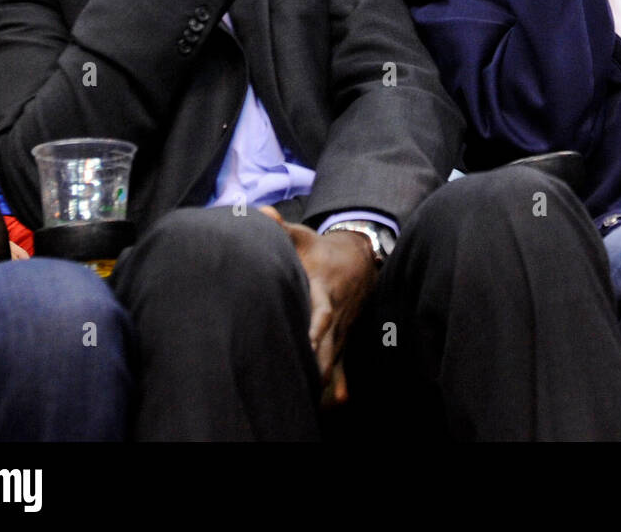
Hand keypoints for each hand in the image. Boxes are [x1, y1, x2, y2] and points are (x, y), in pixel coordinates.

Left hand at [258, 207, 376, 408]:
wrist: (360, 259)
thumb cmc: (321, 249)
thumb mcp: (302, 236)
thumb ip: (279, 228)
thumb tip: (260, 214)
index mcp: (323, 289)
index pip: (321, 312)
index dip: (315, 327)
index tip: (307, 341)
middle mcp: (334, 314)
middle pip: (329, 343)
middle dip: (318, 362)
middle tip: (306, 382)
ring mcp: (340, 330)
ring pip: (333, 360)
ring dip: (323, 379)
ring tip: (308, 399)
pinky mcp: (339, 342)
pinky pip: (339, 368)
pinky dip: (334, 388)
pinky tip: (328, 407)